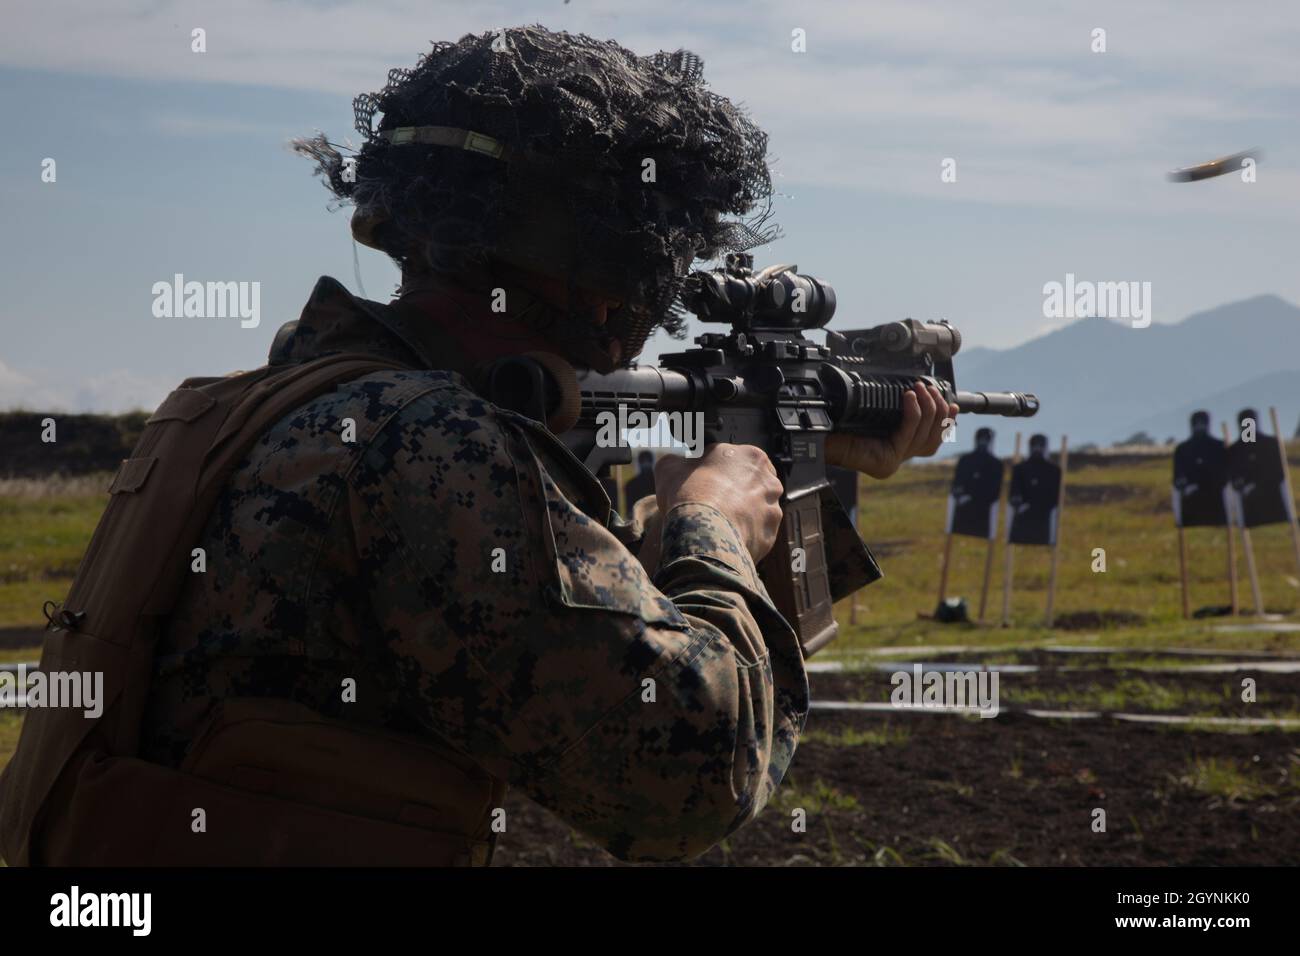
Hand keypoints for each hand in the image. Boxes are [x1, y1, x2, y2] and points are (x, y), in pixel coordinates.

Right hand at [655, 443, 783, 561]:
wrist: (703, 531)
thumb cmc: (690, 494)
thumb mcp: (669, 466)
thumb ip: (675, 460)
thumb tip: (674, 463)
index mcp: (750, 455)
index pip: (734, 460)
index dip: (716, 472)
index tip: (705, 482)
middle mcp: (768, 480)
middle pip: (749, 484)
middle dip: (733, 493)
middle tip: (712, 503)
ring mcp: (772, 508)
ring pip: (755, 510)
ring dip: (740, 514)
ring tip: (718, 523)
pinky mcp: (770, 534)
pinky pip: (756, 534)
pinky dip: (743, 535)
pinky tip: (726, 536)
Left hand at [825, 382, 957, 478]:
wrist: (815, 440)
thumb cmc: (836, 428)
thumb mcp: (869, 417)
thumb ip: (890, 411)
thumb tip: (911, 391)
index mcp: (893, 451)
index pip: (930, 441)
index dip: (944, 423)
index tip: (951, 404)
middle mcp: (895, 459)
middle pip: (932, 439)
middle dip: (938, 412)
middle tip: (932, 390)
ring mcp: (891, 462)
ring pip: (924, 436)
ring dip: (928, 409)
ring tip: (923, 390)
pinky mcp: (886, 460)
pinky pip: (907, 432)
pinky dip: (912, 413)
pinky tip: (910, 398)